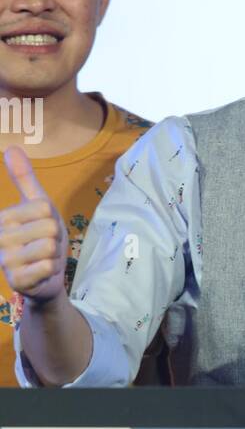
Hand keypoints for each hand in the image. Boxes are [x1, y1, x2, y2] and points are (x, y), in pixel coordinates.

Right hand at [0, 145, 67, 302]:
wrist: (44, 279)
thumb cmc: (40, 239)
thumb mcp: (37, 206)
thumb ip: (24, 180)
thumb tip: (11, 147)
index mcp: (3, 218)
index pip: (44, 207)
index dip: (52, 219)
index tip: (44, 229)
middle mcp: (0, 238)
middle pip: (49, 227)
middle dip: (56, 238)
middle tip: (47, 246)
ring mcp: (6, 261)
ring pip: (50, 246)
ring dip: (55, 255)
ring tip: (45, 258)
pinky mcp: (16, 281)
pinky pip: (48, 266)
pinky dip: (53, 270)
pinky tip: (43, 272)